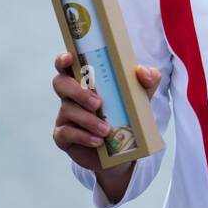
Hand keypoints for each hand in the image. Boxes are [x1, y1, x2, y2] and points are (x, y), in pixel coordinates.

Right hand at [51, 52, 160, 172]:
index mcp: (85, 81)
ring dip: (88, 119)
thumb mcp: (141, 96)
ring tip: (106, 129)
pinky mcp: (63, 136)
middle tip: (98, 103)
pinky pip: (66, 133)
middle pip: (60, 83)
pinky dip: (83, 136)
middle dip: (78, 92)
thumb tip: (142, 71)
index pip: (67, 65)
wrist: (124, 150)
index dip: (64, 59)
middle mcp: (71, 95)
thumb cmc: (127, 115)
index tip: (70, 58)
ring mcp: (65, 115)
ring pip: (67, 110)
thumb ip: (147, 80)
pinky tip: (97, 141)